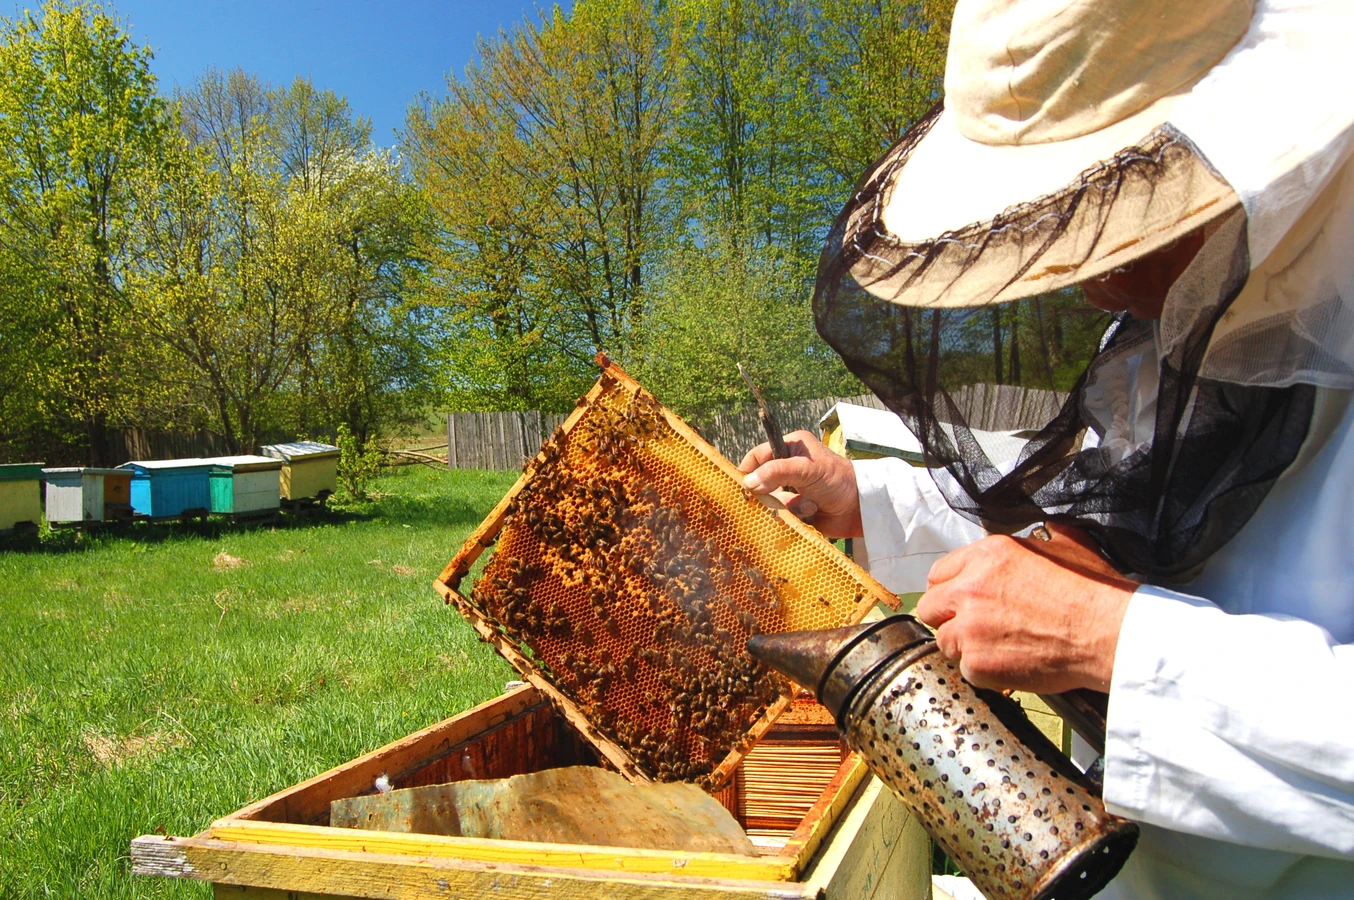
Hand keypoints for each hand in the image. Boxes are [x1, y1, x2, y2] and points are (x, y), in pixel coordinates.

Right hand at [738, 430, 862, 538]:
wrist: (859, 509)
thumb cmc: (836, 480)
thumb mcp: (805, 469)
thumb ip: (775, 472)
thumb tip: (748, 483)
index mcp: (789, 447)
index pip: (757, 456)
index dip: (747, 470)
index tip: (740, 487)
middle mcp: (787, 467)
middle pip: (759, 481)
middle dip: (767, 493)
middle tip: (775, 500)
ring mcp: (789, 489)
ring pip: (768, 501)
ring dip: (785, 506)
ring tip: (806, 505)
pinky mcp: (793, 509)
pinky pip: (779, 515)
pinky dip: (791, 517)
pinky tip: (810, 513)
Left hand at [915, 524, 1136, 693]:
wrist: (1108, 632)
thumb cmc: (1094, 591)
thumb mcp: (1068, 545)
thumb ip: (1043, 537)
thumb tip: (1045, 531)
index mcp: (986, 555)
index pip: (940, 573)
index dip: (951, 589)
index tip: (963, 600)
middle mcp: (969, 588)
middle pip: (931, 606)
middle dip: (948, 617)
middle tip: (975, 626)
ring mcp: (970, 627)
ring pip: (945, 641)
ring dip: (965, 646)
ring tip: (999, 647)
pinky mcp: (978, 662)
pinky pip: (966, 669)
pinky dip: (985, 671)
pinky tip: (1011, 664)